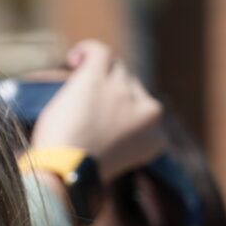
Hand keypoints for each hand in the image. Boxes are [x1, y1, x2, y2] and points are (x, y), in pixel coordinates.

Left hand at [29, 40, 164, 181]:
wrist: (69, 173)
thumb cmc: (80, 174)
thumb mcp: (115, 160)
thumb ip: (122, 139)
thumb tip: (105, 120)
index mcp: (156, 138)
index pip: (143, 109)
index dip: (122, 109)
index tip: (103, 118)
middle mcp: (147, 112)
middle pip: (131, 86)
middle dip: (110, 92)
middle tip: (85, 105)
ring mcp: (124, 92)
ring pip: (115, 69)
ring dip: (99, 73)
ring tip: (76, 80)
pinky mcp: (99, 78)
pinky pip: (99, 52)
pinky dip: (87, 51)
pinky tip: (73, 59)